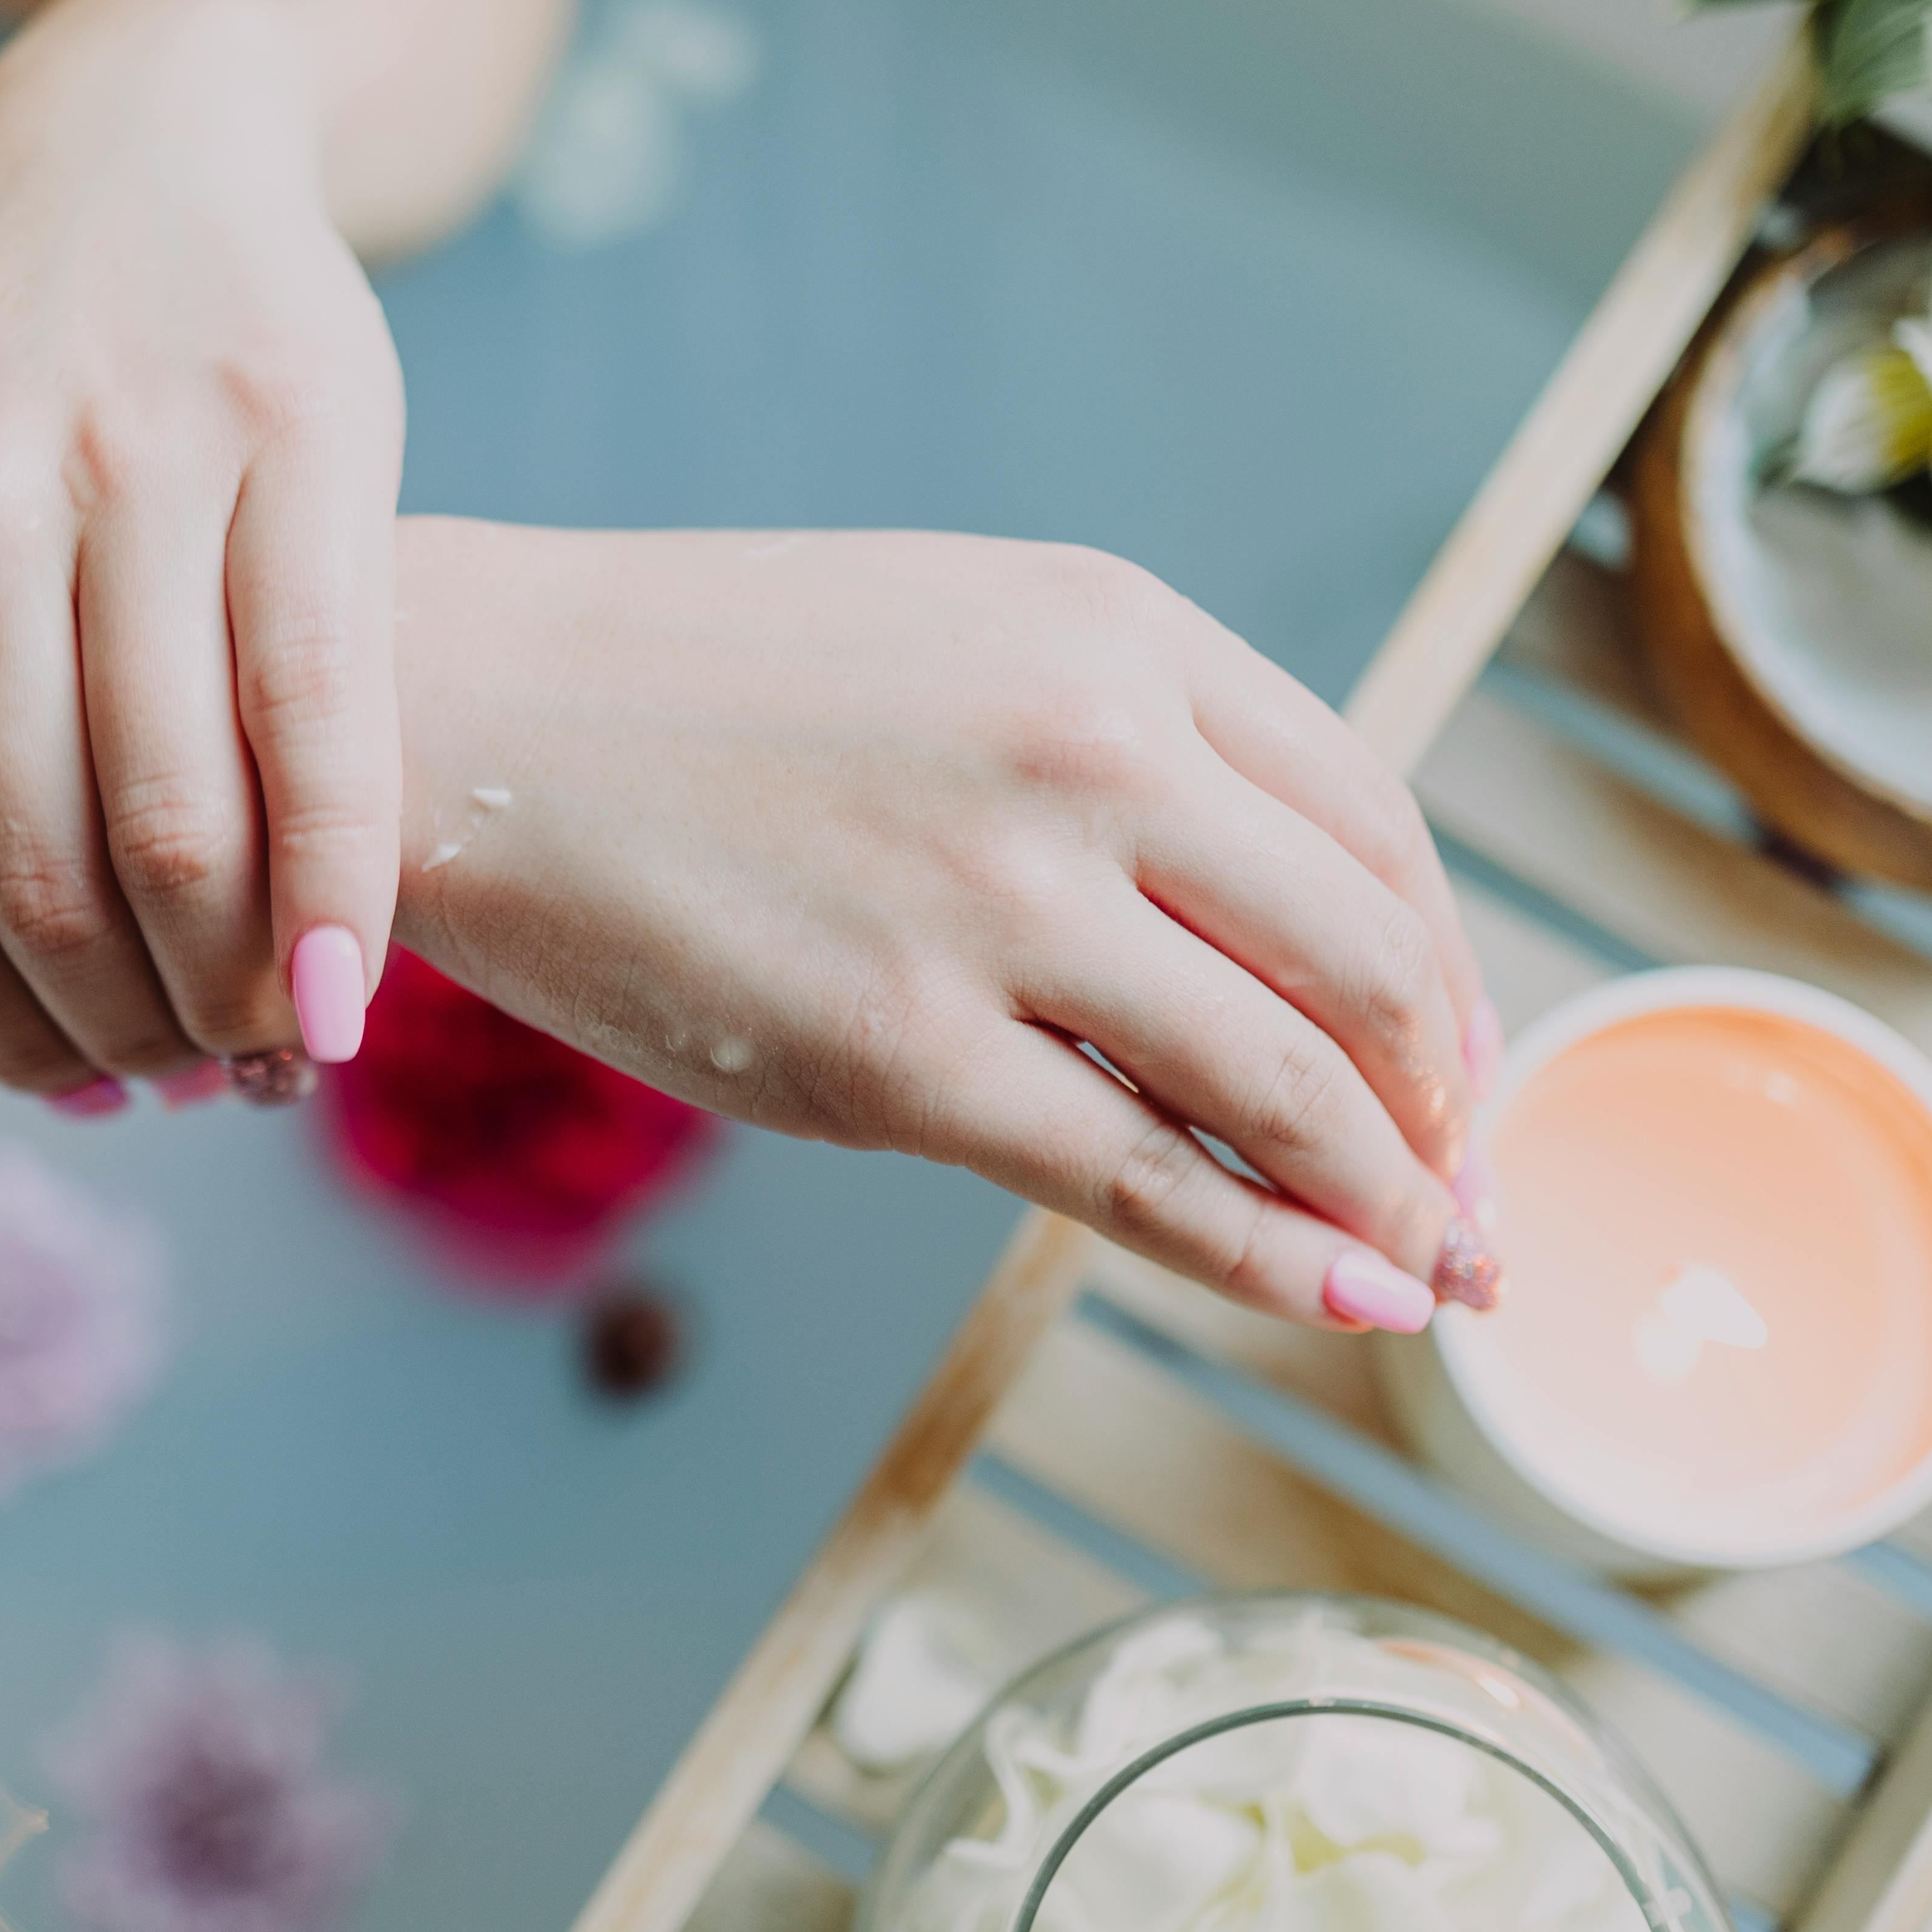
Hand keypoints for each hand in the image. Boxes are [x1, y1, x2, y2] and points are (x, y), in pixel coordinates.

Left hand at [0, 0, 403, 1098]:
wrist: (118, 139)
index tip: (54, 1092)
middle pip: (47, 865)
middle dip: (116, 1023)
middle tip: (167, 1081)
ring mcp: (138, 466)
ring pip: (183, 814)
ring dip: (227, 986)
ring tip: (255, 1053)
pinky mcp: (298, 440)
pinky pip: (321, 715)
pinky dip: (338, 881)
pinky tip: (347, 993)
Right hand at [387, 522, 1497, 1329]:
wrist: (467, 719)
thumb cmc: (701, 692)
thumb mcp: (957, 643)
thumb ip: (1122, 757)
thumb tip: (1274, 939)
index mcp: (1118, 633)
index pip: (1371, 825)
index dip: (1449, 967)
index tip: (1462, 1062)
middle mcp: (1092, 753)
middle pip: (1368, 962)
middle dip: (1448, 1102)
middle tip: (1464, 1188)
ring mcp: (1000, 908)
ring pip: (1287, 1085)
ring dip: (1391, 1201)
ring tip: (1429, 1272)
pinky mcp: (904, 1057)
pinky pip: (1148, 1185)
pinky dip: (1277, 1259)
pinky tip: (1346, 1298)